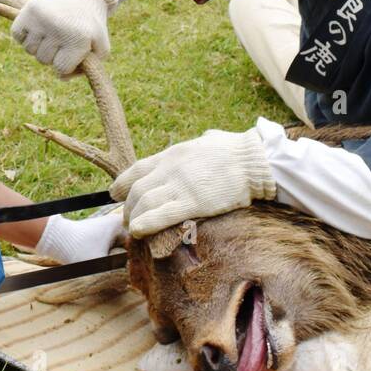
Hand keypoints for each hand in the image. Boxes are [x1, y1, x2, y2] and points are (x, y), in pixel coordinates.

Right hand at [10, 0, 117, 76]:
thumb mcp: (100, 45)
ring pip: (29, 50)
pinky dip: (25, 35)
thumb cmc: (90, 23)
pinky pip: (17, 36)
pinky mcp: (28, 10)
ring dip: (38, 45)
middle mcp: (58, 28)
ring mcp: (41, 18)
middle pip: (43, 60)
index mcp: (78, 38)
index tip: (70, 54)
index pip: (61, 68)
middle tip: (62, 39)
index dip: (65, 64)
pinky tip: (38, 27)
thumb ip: (87, 68)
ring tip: (50, 31)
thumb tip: (61, 77)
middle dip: (52, 54)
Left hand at [113, 129, 275, 238]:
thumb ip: (199, 144)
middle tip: (128, 219)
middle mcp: (171, 168)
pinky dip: (146, 223)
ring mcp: (180, 185)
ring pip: (144, 203)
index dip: (122, 184)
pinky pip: (162, 214)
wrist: (254, 161)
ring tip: (133, 229)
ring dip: (134, 218)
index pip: (137, 169)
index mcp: (173, 154)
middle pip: (137, 190)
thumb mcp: (207, 141)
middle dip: (128, 207)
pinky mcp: (193, 202)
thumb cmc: (235, 150)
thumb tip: (205, 139)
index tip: (116, 194)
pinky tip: (139, 230)